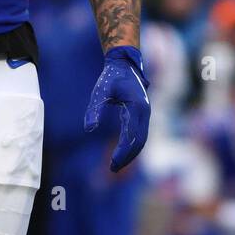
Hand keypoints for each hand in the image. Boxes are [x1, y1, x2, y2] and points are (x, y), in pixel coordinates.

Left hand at [84, 44, 150, 172]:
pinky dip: (132, 146)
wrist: (125, 65)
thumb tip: (89, 129)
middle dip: (127, 157)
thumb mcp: (100, 92)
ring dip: (130, 154)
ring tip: (116, 165)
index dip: (122, 151)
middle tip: (112, 169)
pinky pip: (140, 135)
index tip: (112, 163)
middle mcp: (145, 112)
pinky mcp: (142, 115)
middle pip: (139, 141)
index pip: (131, 135)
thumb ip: (94, 110)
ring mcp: (145, 114)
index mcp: (137, 107)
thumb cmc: (111, 77)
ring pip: (141, 140)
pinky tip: (122, 154)